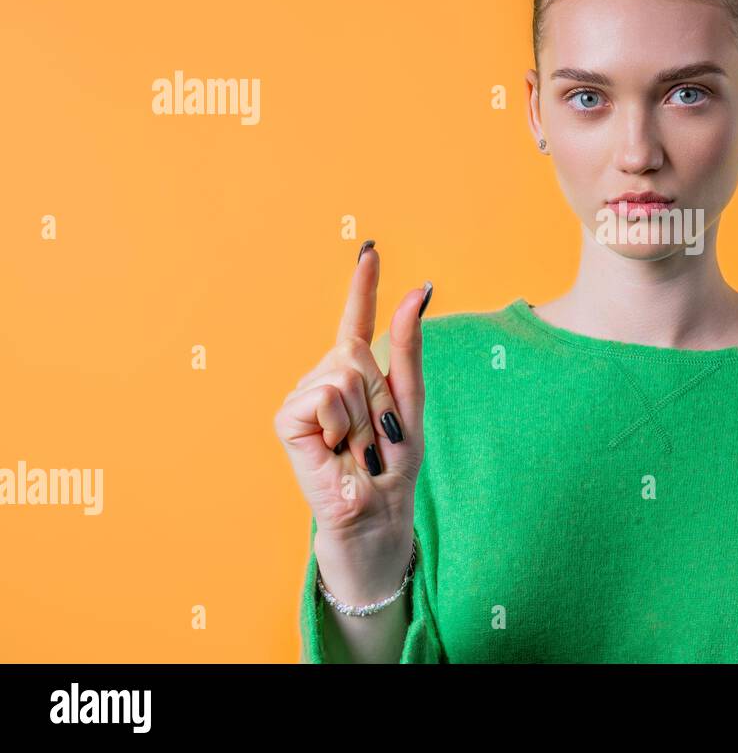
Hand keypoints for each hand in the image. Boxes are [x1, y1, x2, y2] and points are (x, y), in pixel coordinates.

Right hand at [275, 241, 429, 548]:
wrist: (375, 517)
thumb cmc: (392, 466)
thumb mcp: (411, 401)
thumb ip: (409, 346)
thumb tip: (419, 289)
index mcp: (355, 376)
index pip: (357, 323)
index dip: (363, 287)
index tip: (369, 252)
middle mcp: (323, 380)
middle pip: (359, 352)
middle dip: (381, 396)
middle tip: (376, 437)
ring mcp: (302, 398)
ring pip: (345, 372)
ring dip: (365, 416)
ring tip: (358, 447)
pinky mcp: (287, 418)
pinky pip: (325, 393)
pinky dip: (342, 423)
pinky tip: (336, 448)